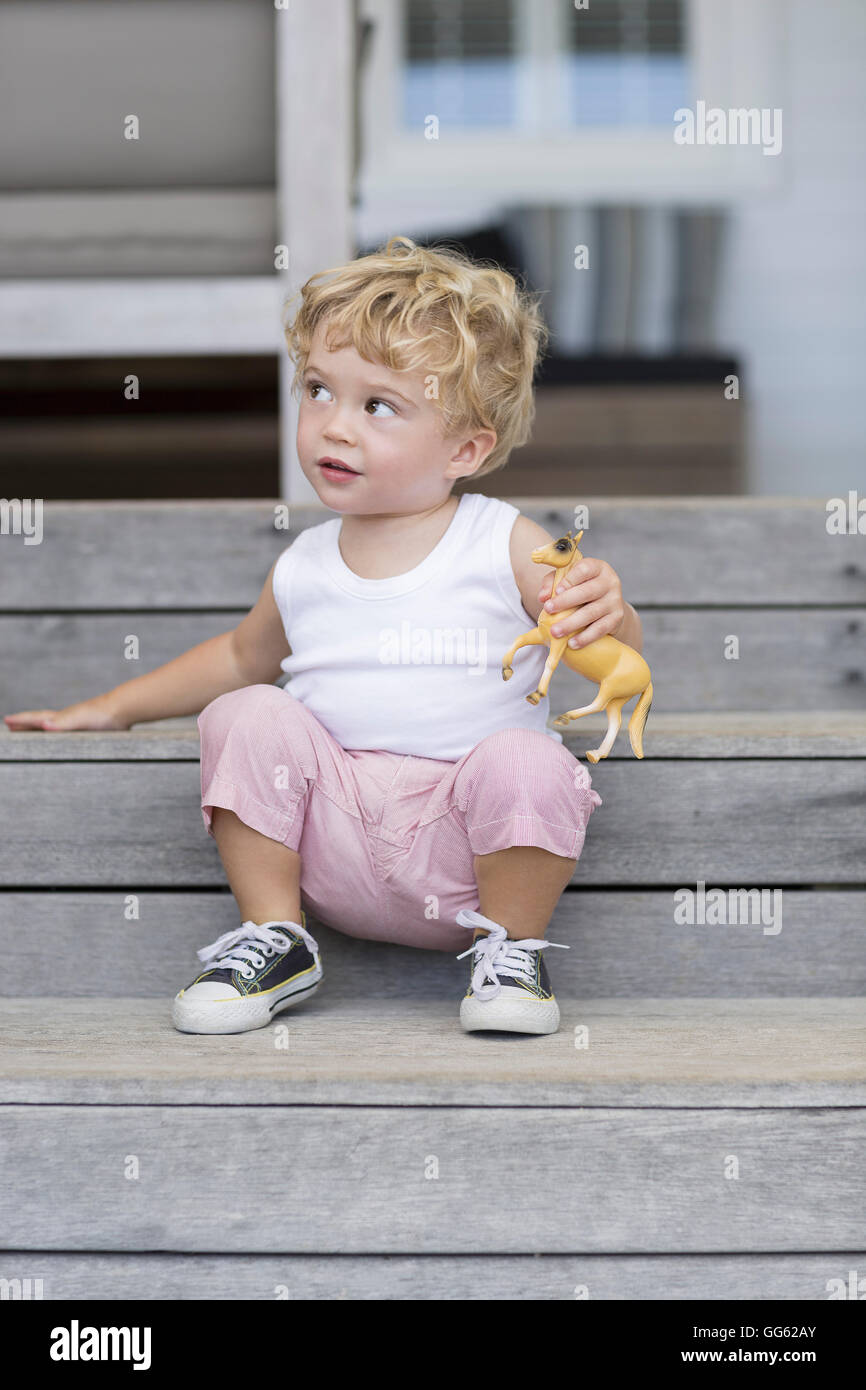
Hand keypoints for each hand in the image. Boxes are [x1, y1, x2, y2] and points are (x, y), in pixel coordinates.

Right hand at [3, 694, 130, 731]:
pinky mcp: (88, 728)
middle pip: (41, 720)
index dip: (21, 720)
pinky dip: (58, 734)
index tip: (7, 720)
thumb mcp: (79, 720)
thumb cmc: (102, 714)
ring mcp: (77, 722)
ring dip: (41, 728)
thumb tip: (45, 727)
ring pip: (53, 725)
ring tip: (33, 732)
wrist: (123, 709)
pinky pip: (67, 731)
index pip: (36, 719)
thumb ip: (63, 723)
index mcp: (61, 718)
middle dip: (26, 724)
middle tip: (11, 726)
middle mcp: (67, 719)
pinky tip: (64, 737)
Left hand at [538, 555, 625, 648]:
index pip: (584, 569)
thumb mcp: (567, 579)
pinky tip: (572, 643)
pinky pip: (600, 629)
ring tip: (555, 631)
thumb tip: (543, 597)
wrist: (606, 604)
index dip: (570, 579)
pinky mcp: (617, 618)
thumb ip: (552, 583)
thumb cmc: (581, 588)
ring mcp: (615, 600)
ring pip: (592, 612)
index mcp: (597, 567)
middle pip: (587, 591)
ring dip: (571, 623)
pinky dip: (585, 637)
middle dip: (565, 601)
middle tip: (547, 610)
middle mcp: (609, 582)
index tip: (557, 590)